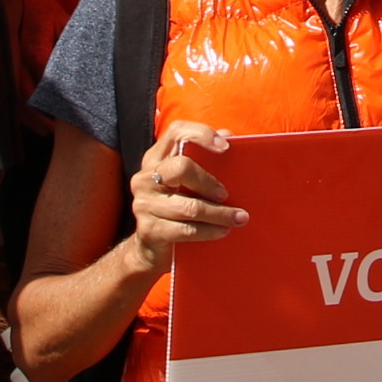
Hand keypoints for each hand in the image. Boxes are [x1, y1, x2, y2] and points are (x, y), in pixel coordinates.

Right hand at [123, 124, 243, 273]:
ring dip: (219, 214)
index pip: (176, 132)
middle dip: (209, 181)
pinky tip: (223, 231)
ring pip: (189, 206)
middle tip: (226, 194)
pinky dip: (209, 231)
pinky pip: (186, 230)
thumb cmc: (176, 208)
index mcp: (155, 159)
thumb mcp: (186, 182)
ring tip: (238, 217)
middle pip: (181, 167)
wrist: (150, 248)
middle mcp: (145, 178)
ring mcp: (143, 205)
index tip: (225, 147)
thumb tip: (229, 136)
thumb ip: (204, 159)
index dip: (201, 134)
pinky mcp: (149, 230)